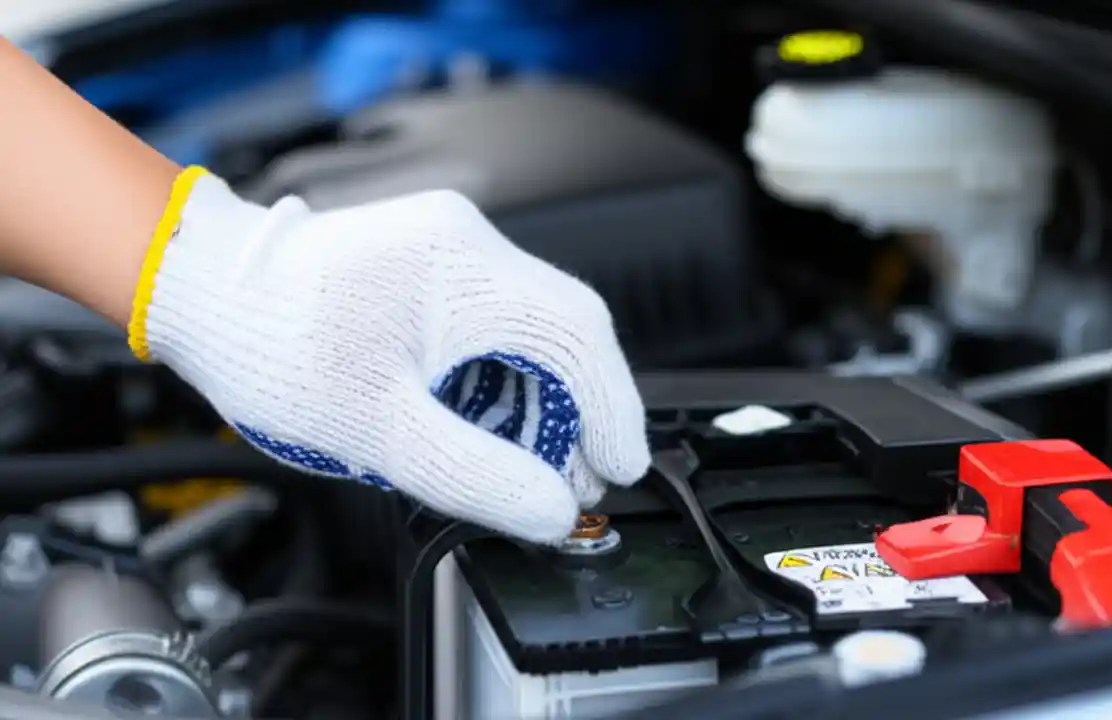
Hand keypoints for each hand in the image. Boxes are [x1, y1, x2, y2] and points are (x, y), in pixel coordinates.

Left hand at [131, 169, 649, 542]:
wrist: (203, 289)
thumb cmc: (267, 344)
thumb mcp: (377, 430)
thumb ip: (476, 475)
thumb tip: (550, 508)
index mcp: (459, 268)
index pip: (576, 333)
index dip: (612, 407)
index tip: (621, 465)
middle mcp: (464, 242)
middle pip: (564, 331)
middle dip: (575, 413)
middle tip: (570, 480)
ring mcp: (449, 248)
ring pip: (532, 330)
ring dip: (539, 400)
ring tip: (522, 464)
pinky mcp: (432, 264)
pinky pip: (496, 323)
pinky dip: (503, 378)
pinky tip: (485, 424)